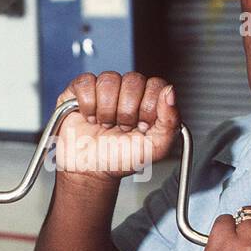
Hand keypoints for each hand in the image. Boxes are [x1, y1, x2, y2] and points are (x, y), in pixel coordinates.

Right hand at [52, 71, 178, 182]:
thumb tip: (170, 92)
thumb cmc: (120, 160)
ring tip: (105, 124)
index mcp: (147, 102)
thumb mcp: (154, 148)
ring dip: (106, 109)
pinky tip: (90, 117)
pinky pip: (86, 82)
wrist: (90, 171)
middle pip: (133, 80)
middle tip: (122, 128)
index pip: (156, 85)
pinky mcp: (80, 90)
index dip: (148, 106)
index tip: (143, 126)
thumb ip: (170, 121)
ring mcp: (104, 89)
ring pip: (109, 79)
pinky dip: (88, 104)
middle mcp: (127, 93)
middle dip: (127, 111)